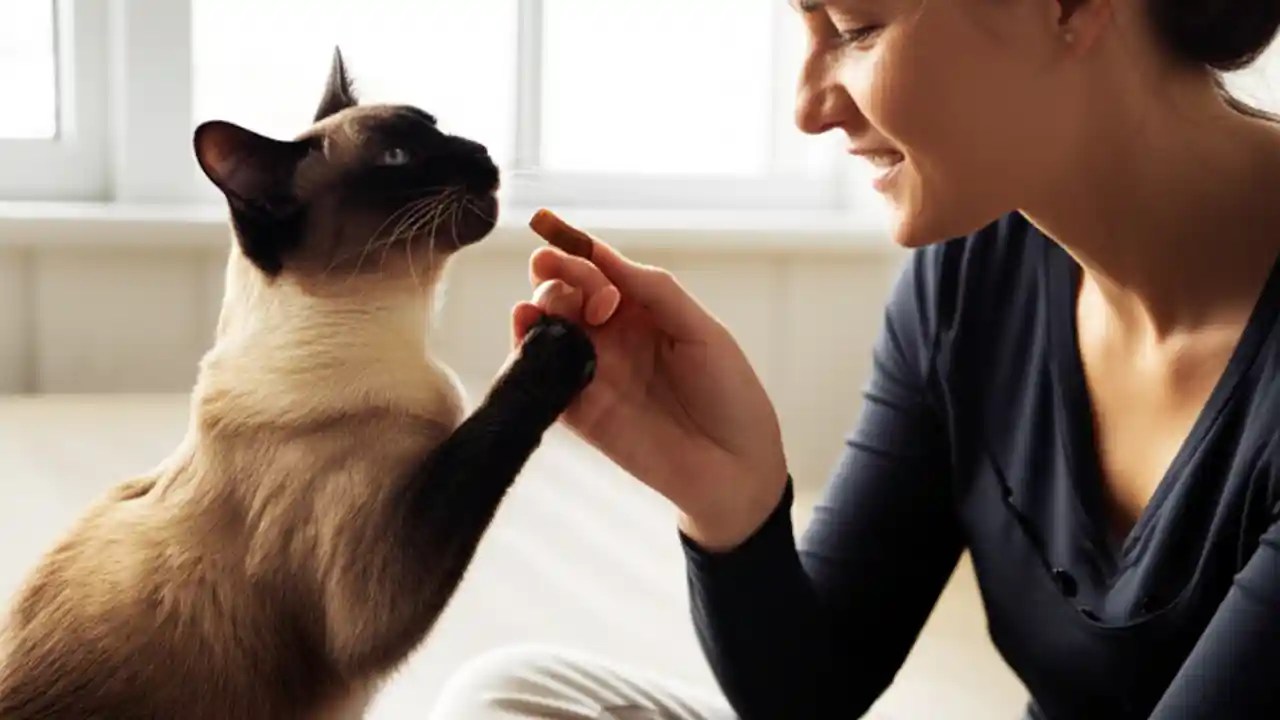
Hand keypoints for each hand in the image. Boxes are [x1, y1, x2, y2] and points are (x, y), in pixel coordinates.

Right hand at [512, 219, 787, 551]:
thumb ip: (652, 290)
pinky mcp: (576, 411)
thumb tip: (602, 254)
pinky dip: (525, 349)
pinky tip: (528, 328)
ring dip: (541, 305)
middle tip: (581, 288)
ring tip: (555, 306)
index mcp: (642, 310)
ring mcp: (590, 372)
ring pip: (545, 327)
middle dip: (559, 275)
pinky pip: (538, 375)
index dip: (572, 246)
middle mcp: (610, 336)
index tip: (547, 224)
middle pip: (564, 291)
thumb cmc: (731, 395)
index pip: (597, 268)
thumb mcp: (700, 329)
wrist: (736, 468)